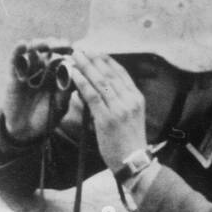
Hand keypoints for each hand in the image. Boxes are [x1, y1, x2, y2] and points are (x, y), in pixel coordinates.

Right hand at [2, 37, 74, 142]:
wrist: (25, 131)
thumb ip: (66, 91)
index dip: (68, 50)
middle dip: (55, 44)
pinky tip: (22, 44)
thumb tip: (75, 73)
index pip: (64, 56)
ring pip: (33, 50)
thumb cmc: (46, 119)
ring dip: (39, 44)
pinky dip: (17, 51)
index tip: (74, 50)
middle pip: (49, 48)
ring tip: (45, 46)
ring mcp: (28, 71)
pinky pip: (14, 60)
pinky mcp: (14, 76)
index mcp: (57, 75)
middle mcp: (44, 69)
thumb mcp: (60, 106)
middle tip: (61, 46)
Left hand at [64, 49, 147, 171]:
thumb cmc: (128, 143)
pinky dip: (82, 83)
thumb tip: (100, 91)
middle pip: (109, 73)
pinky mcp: (107, 119)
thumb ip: (119, 103)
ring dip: (86, 66)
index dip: (106, 60)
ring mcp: (119, 109)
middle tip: (81, 48)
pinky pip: (92, 96)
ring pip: (100, 82)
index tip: (95, 51)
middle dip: (94, 58)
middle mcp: (130, 100)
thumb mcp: (130, 118)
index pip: (121, 73)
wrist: (133, 163)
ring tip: (75, 55)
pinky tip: (74, 73)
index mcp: (137, 98)